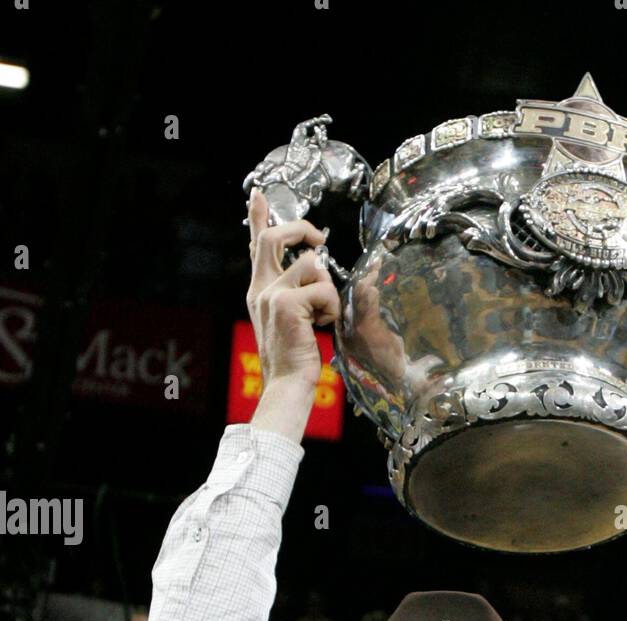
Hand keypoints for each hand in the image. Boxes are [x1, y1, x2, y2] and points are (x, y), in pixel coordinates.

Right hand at [246, 186, 340, 391]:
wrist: (287, 383)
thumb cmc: (295, 355)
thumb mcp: (290, 317)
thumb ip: (293, 290)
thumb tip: (310, 265)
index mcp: (260, 290)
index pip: (257, 245)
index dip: (258, 216)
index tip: (258, 194)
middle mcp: (261, 288)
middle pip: (275, 237)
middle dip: (300, 229)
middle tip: (319, 237)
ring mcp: (271, 294)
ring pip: (310, 265)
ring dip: (327, 289)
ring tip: (323, 315)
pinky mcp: (287, 304)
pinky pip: (323, 289)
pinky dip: (332, 307)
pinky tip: (323, 326)